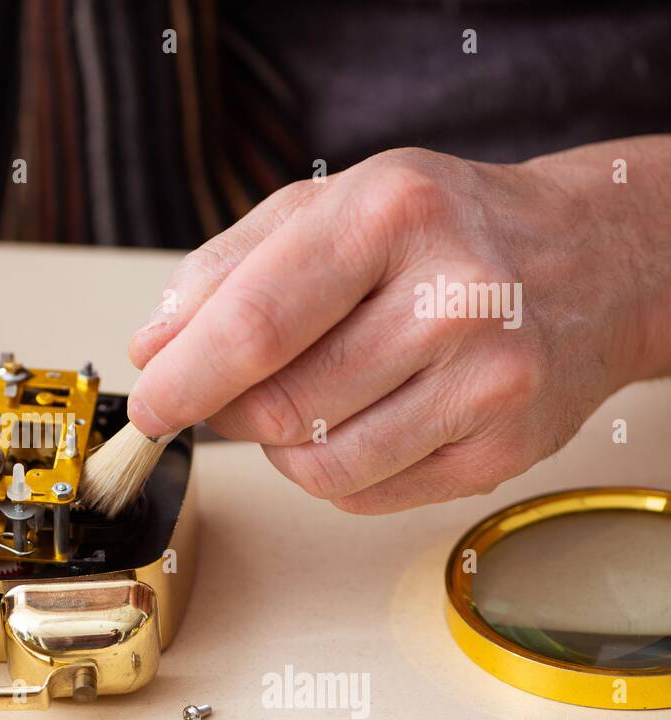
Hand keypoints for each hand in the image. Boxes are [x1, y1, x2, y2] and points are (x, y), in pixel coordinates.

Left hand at [128, 143, 670, 511]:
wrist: (590, 262)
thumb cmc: (444, 229)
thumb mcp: (330, 205)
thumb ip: (226, 268)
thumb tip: (155, 346)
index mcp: (391, 215)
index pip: (255, 325)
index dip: (183, 380)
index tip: (149, 406)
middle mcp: (451, 298)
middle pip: (279, 407)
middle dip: (226, 410)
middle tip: (228, 387)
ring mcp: (487, 382)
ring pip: (316, 465)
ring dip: (281, 444)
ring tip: (311, 391)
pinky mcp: (501, 450)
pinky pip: (364, 495)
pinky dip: (334, 468)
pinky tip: (363, 416)